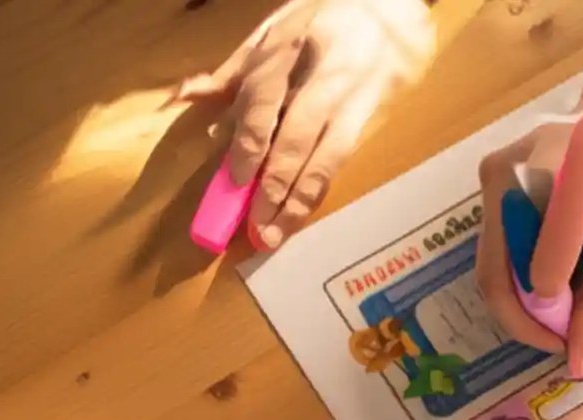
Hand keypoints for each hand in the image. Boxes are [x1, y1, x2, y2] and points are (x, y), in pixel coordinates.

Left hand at [177, 0, 435, 249]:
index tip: (234, 180)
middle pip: (294, 140)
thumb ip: (235, 67)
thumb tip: (186, 96)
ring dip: (299, 201)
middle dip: (273, 189)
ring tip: (277, 234)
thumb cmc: (328, 13)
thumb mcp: (276, 26)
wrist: (395, 4)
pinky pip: (343, 160)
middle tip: (254, 228)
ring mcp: (353, 98)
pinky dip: (320, 188)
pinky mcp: (374, 115)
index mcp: (289, 47)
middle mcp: (323, 76)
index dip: (248, 145)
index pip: (264, 102)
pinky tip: (303, 211)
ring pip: (324, 159)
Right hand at [475, 0, 582, 374]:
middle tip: (558, 341)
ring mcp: (492, 174)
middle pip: (495, 272)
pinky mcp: (491, 179)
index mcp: (554, 170)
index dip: (547, 318)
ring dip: (521, 300)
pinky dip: (520, 273)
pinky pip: (497, 244)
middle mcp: (507, 171)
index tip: (567, 343)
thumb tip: (577, 360)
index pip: (539, 264)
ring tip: (559, 316)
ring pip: (492, 263)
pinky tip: (552, 283)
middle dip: (524, 319)